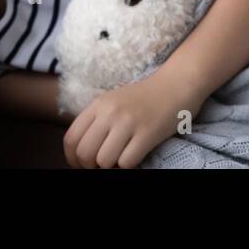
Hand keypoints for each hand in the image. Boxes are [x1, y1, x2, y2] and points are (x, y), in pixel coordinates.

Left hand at [63, 69, 203, 168]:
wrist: (177, 83)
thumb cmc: (146, 96)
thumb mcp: (114, 101)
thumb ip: (97, 120)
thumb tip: (82, 151)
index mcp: (99, 104)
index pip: (70, 139)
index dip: (72, 158)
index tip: (81, 164)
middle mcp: (110, 112)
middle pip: (84, 154)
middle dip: (90, 166)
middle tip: (103, 164)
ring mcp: (129, 123)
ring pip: (104, 161)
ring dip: (111, 166)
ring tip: (121, 157)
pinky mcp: (147, 133)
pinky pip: (127, 162)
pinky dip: (128, 164)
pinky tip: (135, 154)